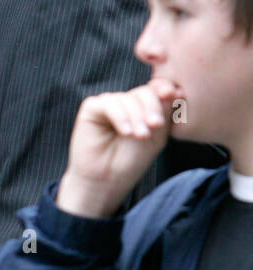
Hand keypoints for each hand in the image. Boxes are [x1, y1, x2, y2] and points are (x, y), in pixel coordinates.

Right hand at [57, 78, 180, 218]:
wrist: (107, 180)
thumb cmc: (132, 160)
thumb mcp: (157, 136)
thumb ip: (164, 112)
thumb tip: (175, 89)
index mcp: (143, 107)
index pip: (156, 89)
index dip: (165, 89)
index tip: (177, 95)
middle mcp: (126, 102)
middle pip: (144, 92)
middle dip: (152, 108)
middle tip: (155, 125)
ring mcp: (109, 104)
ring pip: (127, 98)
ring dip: (136, 117)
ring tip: (140, 136)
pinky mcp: (92, 108)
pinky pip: (108, 104)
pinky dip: (120, 117)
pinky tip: (125, 132)